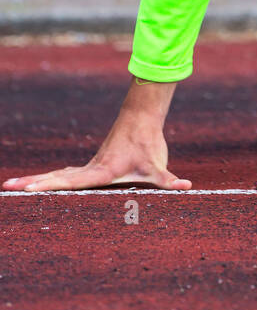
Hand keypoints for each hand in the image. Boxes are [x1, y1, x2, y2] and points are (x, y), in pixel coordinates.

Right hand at [2, 78, 190, 192]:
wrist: (142, 120)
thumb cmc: (148, 145)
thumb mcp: (158, 166)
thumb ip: (169, 180)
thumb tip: (186, 186)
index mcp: (101, 172)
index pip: (72, 182)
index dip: (51, 186)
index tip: (30, 189)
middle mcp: (90, 168)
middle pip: (56, 178)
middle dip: (33, 184)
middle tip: (7, 188)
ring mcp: (88, 167)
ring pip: (57, 175)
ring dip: (35, 181)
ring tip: (11, 187)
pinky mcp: (91, 166)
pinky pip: (65, 175)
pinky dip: (49, 180)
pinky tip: (37, 184)